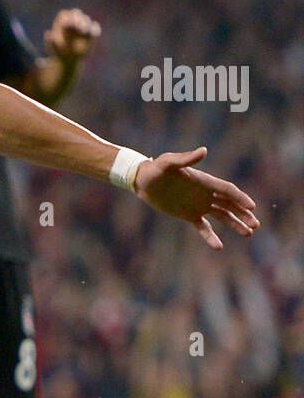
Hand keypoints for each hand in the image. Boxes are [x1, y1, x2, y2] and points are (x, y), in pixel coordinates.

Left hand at [45, 8, 100, 62]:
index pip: (64, 15)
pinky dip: (95, 29)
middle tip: (79, 27)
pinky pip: (94, 27)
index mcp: (61, 21)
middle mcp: (72, 20)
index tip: (69, 24)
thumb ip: (50, 40)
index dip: (67, 18)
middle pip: (76, 13)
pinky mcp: (90, 31)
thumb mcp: (53, 48)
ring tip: (85, 32)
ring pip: (85, 19)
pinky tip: (95, 34)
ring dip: (86, 24)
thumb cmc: (58, 52)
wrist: (68, 60)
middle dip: (78, 19)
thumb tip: (48, 33)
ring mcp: (82, 25)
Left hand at [134, 148, 259, 249]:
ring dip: (235, 224)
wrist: (142, 181)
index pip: (227, 190)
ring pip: (222, 215)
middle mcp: (205, 193)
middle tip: (256, 225)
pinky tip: (219, 247)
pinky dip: (211, 236)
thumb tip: (204, 150)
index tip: (252, 208)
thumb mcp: (168, 163)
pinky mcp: (189, 214)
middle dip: (243, 214)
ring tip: (249, 233)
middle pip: (230, 204)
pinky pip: (203, 227)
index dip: (240, 198)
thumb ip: (186, 159)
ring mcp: (199, 204)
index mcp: (204, 181)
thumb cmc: (154, 169)